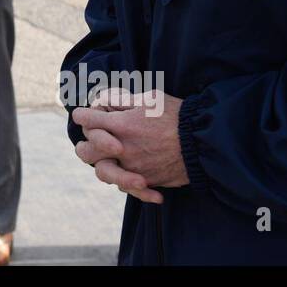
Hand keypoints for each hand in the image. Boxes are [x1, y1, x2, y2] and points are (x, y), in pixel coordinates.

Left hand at [71, 89, 187, 201]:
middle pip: (86, 151)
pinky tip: (134, 175)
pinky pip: (126, 187)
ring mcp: (132, 167)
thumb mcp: (149, 98)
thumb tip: (102, 102)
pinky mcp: (146, 181)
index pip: (86, 120)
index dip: (82, 115)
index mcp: (120, 125)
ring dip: (103, 164)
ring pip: (103, 172)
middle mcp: (122, 148)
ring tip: (112, 158)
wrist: (203, 142)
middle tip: (94, 139)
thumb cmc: (177, 115)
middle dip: (86, 143)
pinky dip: (128, 183)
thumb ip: (121, 100)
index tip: (83, 114)